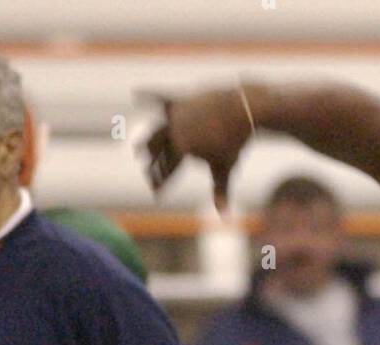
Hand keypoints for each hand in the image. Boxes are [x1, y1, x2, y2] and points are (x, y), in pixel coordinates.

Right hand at [142, 89, 254, 206]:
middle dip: (152, 163)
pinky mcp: (182, 100)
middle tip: (146, 172)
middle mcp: (175, 131)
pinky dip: (149, 95)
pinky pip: (162, 98)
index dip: (161, 183)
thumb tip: (224, 217)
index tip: (155, 194)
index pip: (168, 170)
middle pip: (159, 150)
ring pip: (158, 129)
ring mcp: (177, 115)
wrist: (242, 109)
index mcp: (183, 149)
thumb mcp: (226, 168)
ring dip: (149, 140)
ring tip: (140, 149)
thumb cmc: (235, 142)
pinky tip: (136, 92)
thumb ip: (221, 192)